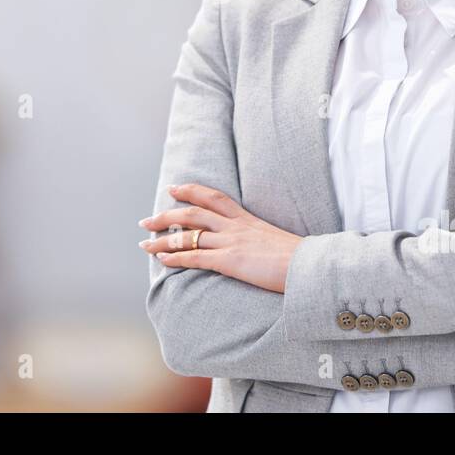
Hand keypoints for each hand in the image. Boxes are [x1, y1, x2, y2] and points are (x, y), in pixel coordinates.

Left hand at [138, 182, 303, 293]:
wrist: (310, 266)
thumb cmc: (298, 258)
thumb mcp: (276, 240)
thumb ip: (260, 239)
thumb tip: (253, 246)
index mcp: (246, 219)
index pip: (214, 198)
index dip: (192, 191)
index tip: (174, 188)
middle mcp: (235, 227)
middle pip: (193, 214)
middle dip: (167, 216)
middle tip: (147, 220)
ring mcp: (232, 242)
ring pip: (188, 236)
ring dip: (163, 240)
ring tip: (145, 244)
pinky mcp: (231, 261)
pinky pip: (196, 257)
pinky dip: (176, 258)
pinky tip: (162, 261)